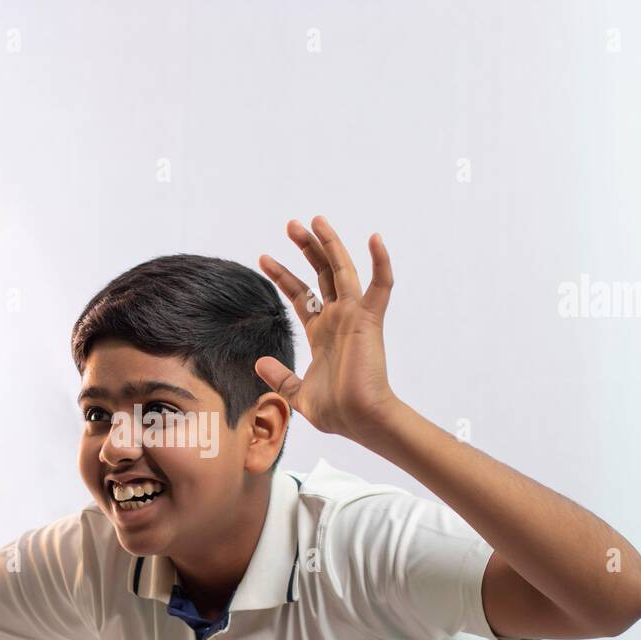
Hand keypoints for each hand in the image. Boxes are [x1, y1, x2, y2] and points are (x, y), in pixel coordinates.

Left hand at [255, 216, 399, 442]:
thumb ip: (280, 378)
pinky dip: (381, 262)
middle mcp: (338, 318)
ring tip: (315, 219)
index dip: (283, 275)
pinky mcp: (370, 320)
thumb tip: (259, 363)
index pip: (300, 295)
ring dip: (331, 244)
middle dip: (306, 248)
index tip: (263, 257)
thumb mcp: (297, 393)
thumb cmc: (336, 411)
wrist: (359, 419)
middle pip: (322, 273)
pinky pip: (380, 286)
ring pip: (343, 270)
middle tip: (291, 224)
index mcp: (322, 332)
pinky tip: (375, 238)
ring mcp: (354, 316)